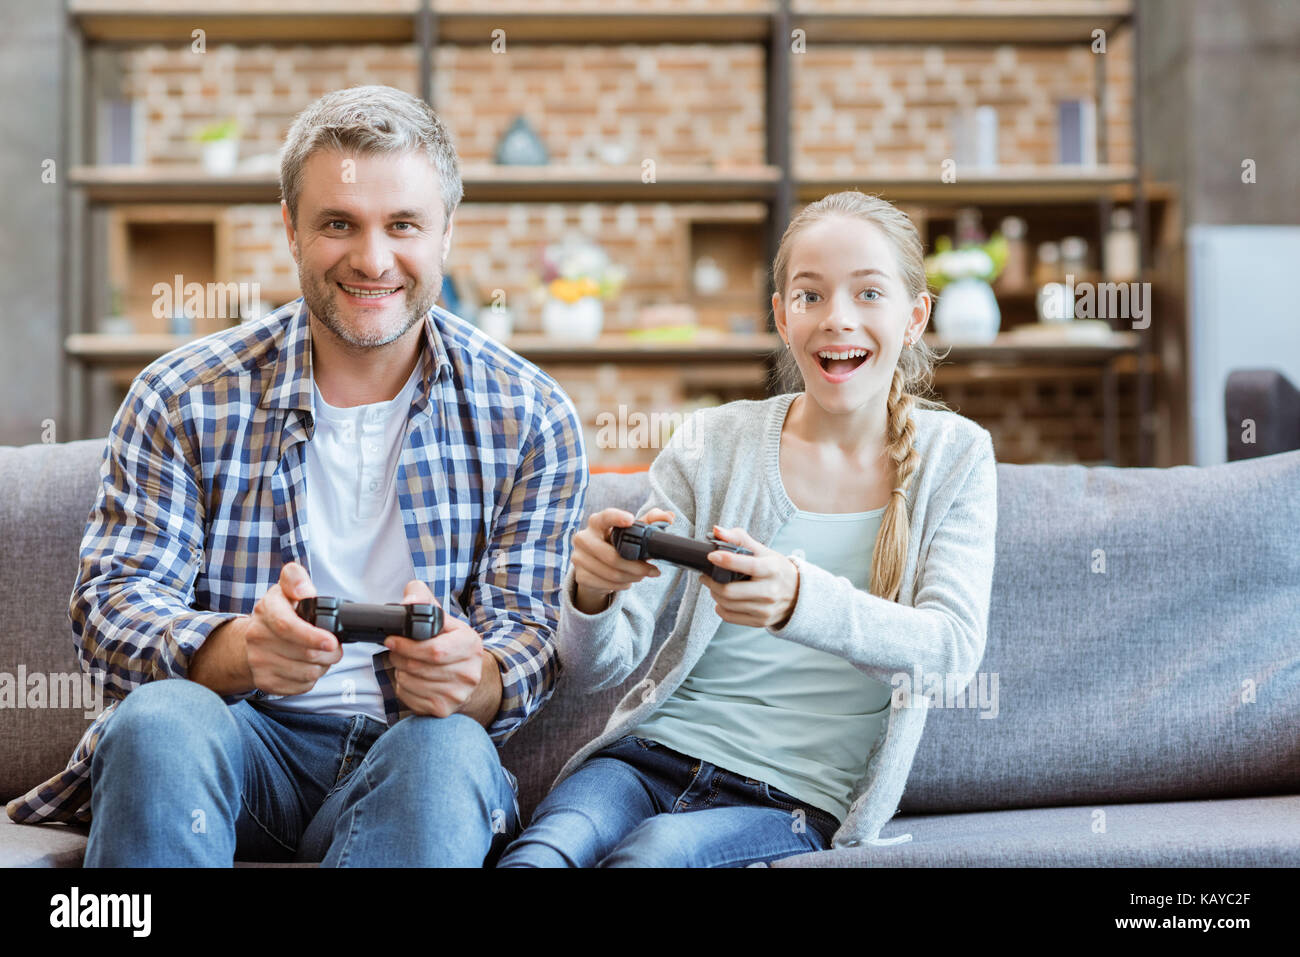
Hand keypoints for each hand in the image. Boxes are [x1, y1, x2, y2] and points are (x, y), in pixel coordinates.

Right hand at [243, 561, 342, 695]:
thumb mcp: (286, 587)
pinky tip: (308, 666)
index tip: (332, 642)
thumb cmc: (278, 611)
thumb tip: (304, 591)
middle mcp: (257, 636)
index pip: (287, 626)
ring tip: (321, 655)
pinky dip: (312, 678)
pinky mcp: (265, 682)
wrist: (254, 639)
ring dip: (323, 666)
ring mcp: (258, 662)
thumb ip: (295, 579)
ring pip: (306, 673)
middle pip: (304, 654)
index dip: (313, 637)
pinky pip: (301, 686)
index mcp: (265, 610)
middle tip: (334, 647)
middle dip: (329, 653)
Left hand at [385, 579, 484, 716]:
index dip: (407, 645)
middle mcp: (469, 672)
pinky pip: (410, 698)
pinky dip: (403, 687)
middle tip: (395, 650)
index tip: (391, 640)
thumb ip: (422, 598)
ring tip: (406, 663)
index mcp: (471, 644)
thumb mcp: (442, 616)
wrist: (469, 674)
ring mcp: (457, 694)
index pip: (434, 650)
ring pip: (410, 683)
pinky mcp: (444, 709)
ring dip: (400, 671)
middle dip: (399, 657)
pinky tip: (412, 679)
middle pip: (418, 667)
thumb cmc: (450, 642)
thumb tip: (408, 603)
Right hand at [570, 506, 675, 613]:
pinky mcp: (580, 576)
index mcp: (597, 522)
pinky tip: (626, 582)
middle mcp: (583, 537)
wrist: (596, 568)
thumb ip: (651, 521)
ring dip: (632, 577)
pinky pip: (606, 584)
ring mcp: (578, 557)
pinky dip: (622, 586)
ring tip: (640, 575)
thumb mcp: (632, 532)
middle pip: (612, 556)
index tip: (631, 520)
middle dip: (636, 566)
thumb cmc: (616, 545)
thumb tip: (668, 517)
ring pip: (612, 573)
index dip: (617, 518)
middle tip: (651, 570)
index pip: (605, 517)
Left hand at [696, 526, 799, 629]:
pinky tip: (722, 599)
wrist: (798, 594)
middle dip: (711, 582)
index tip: (711, 556)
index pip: (748, 565)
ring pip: (727, 604)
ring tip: (714, 585)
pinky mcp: (760, 621)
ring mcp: (766, 609)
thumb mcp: (764, 551)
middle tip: (706, 575)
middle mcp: (770, 591)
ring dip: (714, 593)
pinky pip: (730, 617)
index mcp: (772, 569)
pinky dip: (720, 607)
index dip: (727, 561)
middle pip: (730, 591)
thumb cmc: (776, 569)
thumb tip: (716, 530)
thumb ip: (739, 539)